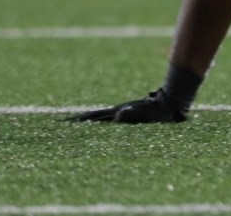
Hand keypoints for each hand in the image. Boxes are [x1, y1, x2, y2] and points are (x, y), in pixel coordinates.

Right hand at [72, 89, 188, 123]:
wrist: (171, 102)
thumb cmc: (161, 112)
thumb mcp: (148, 115)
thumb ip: (134, 115)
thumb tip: (117, 117)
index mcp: (117, 113)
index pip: (92, 118)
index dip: (78, 121)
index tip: (62, 124)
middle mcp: (116, 111)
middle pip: (92, 116)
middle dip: (76, 121)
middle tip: (58, 125)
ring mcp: (121, 113)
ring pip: (98, 117)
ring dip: (84, 122)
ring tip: (71, 126)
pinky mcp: (127, 116)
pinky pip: (107, 121)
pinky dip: (96, 123)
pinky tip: (93, 127)